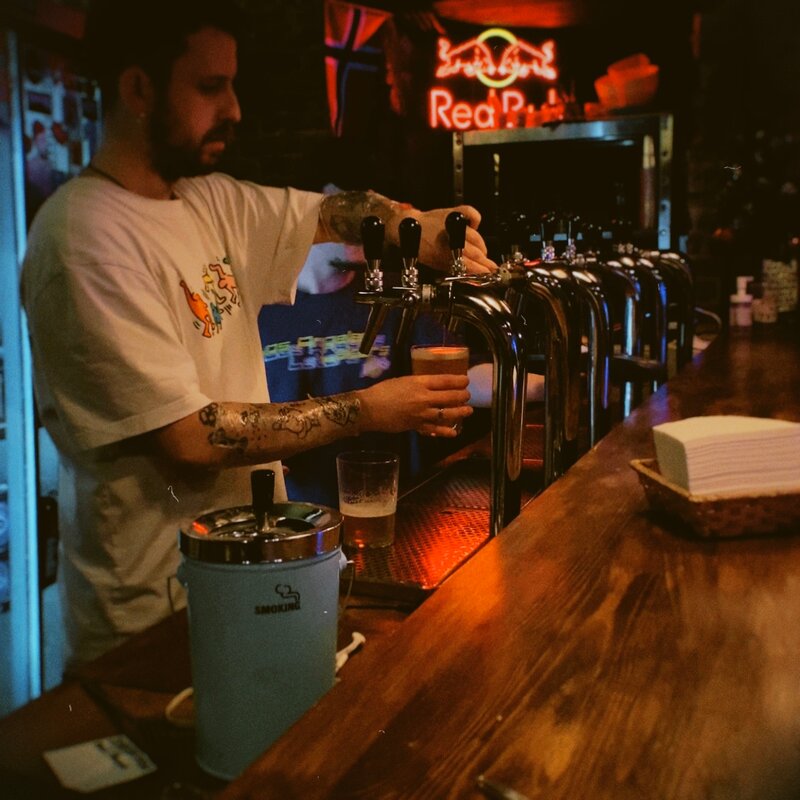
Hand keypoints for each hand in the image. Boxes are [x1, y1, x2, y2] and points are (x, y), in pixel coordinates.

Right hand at [357, 374, 472, 436]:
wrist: (369, 409)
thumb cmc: (383, 391)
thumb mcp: (402, 380)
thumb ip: (418, 383)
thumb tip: (432, 386)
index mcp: (419, 383)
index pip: (445, 380)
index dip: (458, 380)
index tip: (466, 380)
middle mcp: (423, 398)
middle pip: (450, 397)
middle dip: (462, 396)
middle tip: (467, 395)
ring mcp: (421, 413)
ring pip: (446, 414)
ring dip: (460, 412)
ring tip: (468, 411)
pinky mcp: (416, 426)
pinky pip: (434, 429)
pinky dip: (445, 432)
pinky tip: (454, 432)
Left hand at [392, 205, 496, 274]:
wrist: (408, 227)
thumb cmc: (419, 246)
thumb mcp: (434, 263)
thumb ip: (452, 268)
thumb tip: (469, 273)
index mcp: (445, 255)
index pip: (470, 265)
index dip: (482, 271)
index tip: (489, 273)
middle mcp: (451, 239)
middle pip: (476, 253)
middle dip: (485, 262)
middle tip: (491, 266)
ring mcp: (454, 224)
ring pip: (477, 237)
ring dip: (482, 247)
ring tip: (483, 253)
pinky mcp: (453, 212)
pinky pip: (472, 213)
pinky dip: (476, 220)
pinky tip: (475, 228)